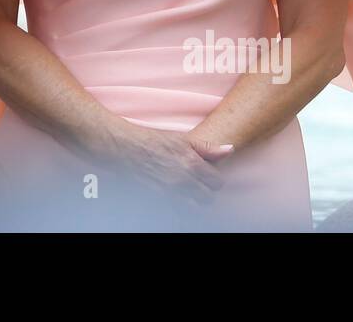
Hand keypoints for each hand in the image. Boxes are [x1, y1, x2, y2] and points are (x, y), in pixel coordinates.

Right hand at [97, 118, 229, 204]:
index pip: (217, 182)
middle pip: (208, 198)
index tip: (205, 176)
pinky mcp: (159, 200)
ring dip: (194, 203)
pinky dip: (180, 208)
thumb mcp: (180, 139)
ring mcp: (171, 192)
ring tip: (186, 193)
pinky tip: (176, 198)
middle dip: (204, 193)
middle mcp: (183, 179)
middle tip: (195, 185)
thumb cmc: (150, 141)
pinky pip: (179, 213)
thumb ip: (207, 147)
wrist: (122, 147)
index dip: (212, 179)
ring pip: (195, 209)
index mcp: (191, 162)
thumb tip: (229, 149)